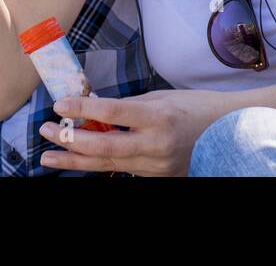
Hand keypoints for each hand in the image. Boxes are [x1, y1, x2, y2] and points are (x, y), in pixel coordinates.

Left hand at [37, 89, 231, 176]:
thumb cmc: (197, 108)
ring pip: (107, 165)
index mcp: (158, 117)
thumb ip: (130, 105)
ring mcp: (156, 166)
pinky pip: (122, 170)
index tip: (60, 104)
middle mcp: (155, 145)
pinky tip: (79, 161)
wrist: (229, 134)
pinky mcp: (157, 178)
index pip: (111, 113)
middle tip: (46, 131)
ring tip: (49, 158)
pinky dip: (99, 165)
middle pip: (103, 147)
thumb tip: (97, 109)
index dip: (82, 109)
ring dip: (74, 161)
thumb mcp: (163, 98)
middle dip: (69, 140)